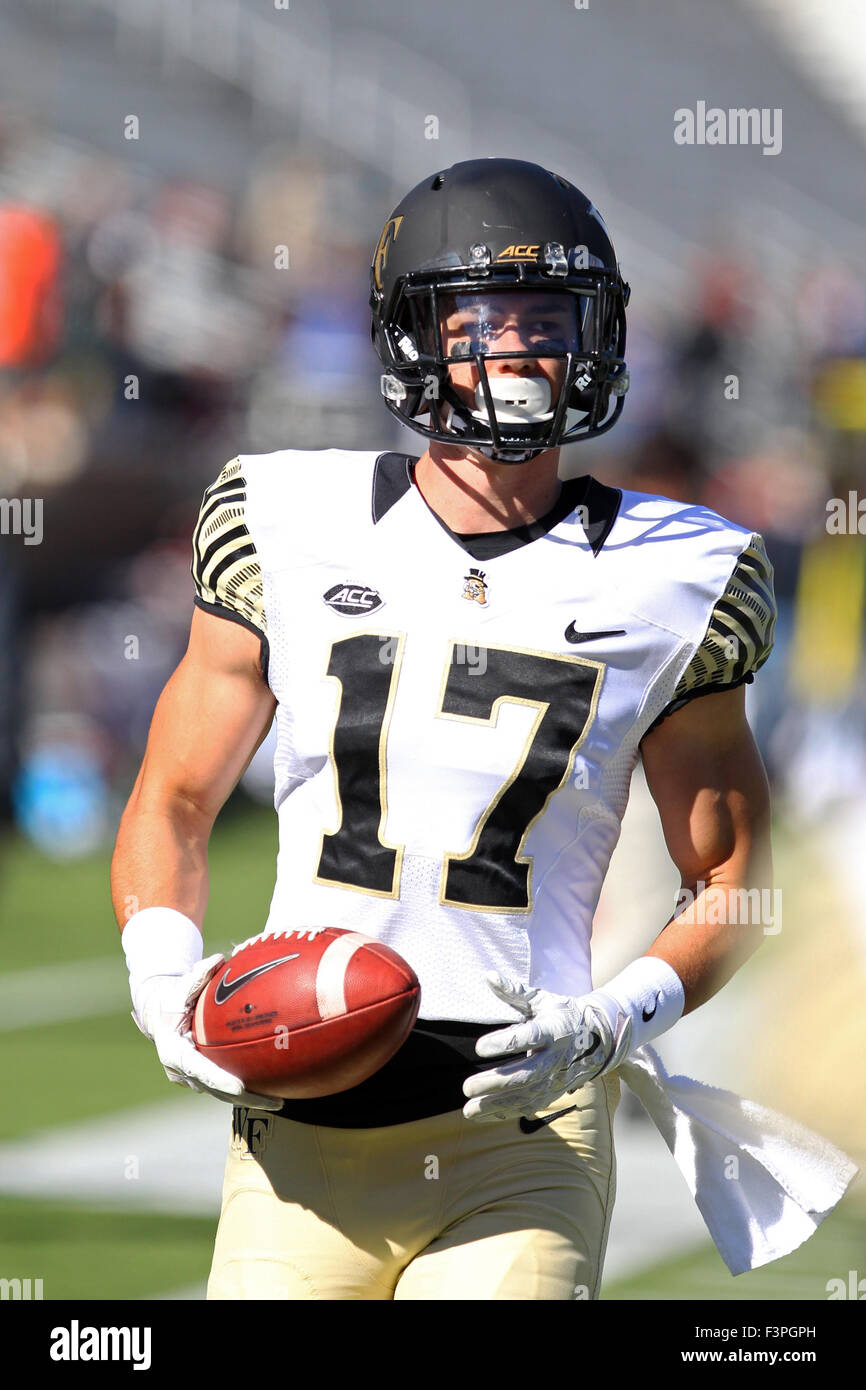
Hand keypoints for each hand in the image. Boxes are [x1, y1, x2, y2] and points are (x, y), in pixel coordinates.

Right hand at [132, 954, 282, 1110]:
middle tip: (275, 1103)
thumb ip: (198, 975)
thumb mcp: (181, 985)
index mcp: (173, 1050)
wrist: (158, 1011)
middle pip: (215, 1090)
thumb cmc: (172, 996)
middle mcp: (180, 1070)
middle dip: (246, 1099)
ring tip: (280, 1102)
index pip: (199, 1069)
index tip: (241, 1088)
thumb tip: (219, 959)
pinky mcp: (199, 1077)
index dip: (219, 1080)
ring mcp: (189, 1077)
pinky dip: (244, 1090)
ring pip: (221, 1094)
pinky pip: (222, 1086)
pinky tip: (272, 1090)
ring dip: (249, 1100)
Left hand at [462, 973, 631, 1121]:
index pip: (528, 1037)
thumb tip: (488, 976)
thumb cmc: (562, 1013)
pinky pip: (529, 1106)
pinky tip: (482, 1114)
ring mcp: (556, 1078)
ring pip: (525, 1096)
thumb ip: (515, 991)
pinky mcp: (553, 1092)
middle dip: (495, 1083)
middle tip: (467, 1087)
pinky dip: (506, 1112)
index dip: (504, 1043)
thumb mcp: (542, 999)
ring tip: (468, 1110)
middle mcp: (556, 1058)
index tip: (478, 1047)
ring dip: (496, 1105)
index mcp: (553, 1030)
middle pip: (525, 1075)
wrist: (600, 1038)